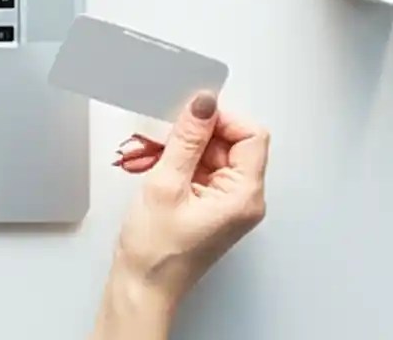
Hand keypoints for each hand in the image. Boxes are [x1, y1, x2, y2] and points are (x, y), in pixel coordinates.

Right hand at [112, 92, 269, 307]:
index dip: (221, 119)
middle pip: (228, 143)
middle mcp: (243, 199)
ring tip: (144, 154)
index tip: (190, 115)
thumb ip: (186, 139)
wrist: (142, 287)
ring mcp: (226, 203)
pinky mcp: (210, 205)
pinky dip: (172, 163)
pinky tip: (147, 165)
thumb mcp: (166, 184)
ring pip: (208, 155)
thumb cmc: (156, 253)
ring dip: (175, 149)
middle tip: (159, 135)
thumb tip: (203, 105)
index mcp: (244, 195)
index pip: (251, 135)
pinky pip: (197, 170)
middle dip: (189, 135)